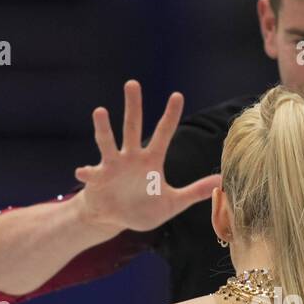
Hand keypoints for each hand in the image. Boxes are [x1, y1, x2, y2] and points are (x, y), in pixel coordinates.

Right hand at [73, 80, 221, 233]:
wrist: (115, 219)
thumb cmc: (144, 208)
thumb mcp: (173, 203)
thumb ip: (195, 192)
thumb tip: (222, 182)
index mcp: (150, 160)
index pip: (163, 133)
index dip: (170, 116)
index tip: (177, 95)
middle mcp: (131, 158)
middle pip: (132, 127)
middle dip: (133, 106)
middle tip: (132, 83)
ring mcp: (112, 166)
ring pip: (107, 143)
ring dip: (104, 128)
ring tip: (100, 111)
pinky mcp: (97, 180)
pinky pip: (90, 174)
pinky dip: (86, 173)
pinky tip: (81, 172)